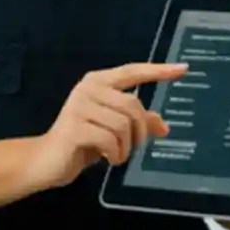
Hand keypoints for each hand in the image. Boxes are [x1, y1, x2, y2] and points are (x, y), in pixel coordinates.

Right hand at [29, 62, 188, 189]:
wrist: (45, 161)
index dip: (158, 71)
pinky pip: (111, 141)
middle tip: (133, 146)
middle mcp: (88, 88)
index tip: (184, 69)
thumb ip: (137, 123)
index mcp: (98, 82)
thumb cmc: (81, 142)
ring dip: (126, 147)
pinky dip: (116, 155)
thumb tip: (165, 126)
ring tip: (116, 155)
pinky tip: (107, 159)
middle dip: (140, 131)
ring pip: (124, 125)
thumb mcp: (113, 130)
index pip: (132, 71)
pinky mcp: (75, 127)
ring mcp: (80, 106)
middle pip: (133, 105)